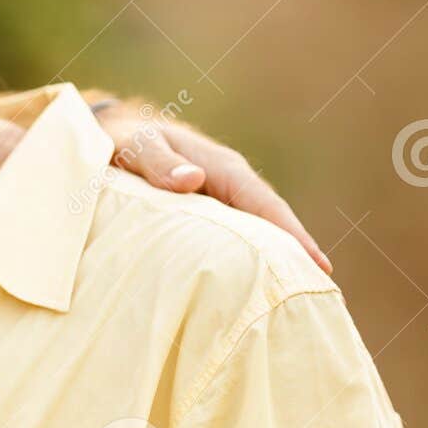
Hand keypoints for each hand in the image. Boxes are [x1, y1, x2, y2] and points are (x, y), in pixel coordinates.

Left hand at [94, 99, 330, 273]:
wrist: (108, 131)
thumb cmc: (122, 138)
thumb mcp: (138, 146)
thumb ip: (159, 162)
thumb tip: (193, 179)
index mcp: (221, 167)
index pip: (265, 204)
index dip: (292, 234)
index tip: (318, 265)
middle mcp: (227, 182)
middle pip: (269, 221)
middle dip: (294, 253)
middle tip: (318, 293)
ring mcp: (217, 196)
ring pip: (252, 230)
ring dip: (274, 257)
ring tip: (295, 296)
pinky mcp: (204, 209)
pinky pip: (231, 234)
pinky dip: (246, 254)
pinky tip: (251, 282)